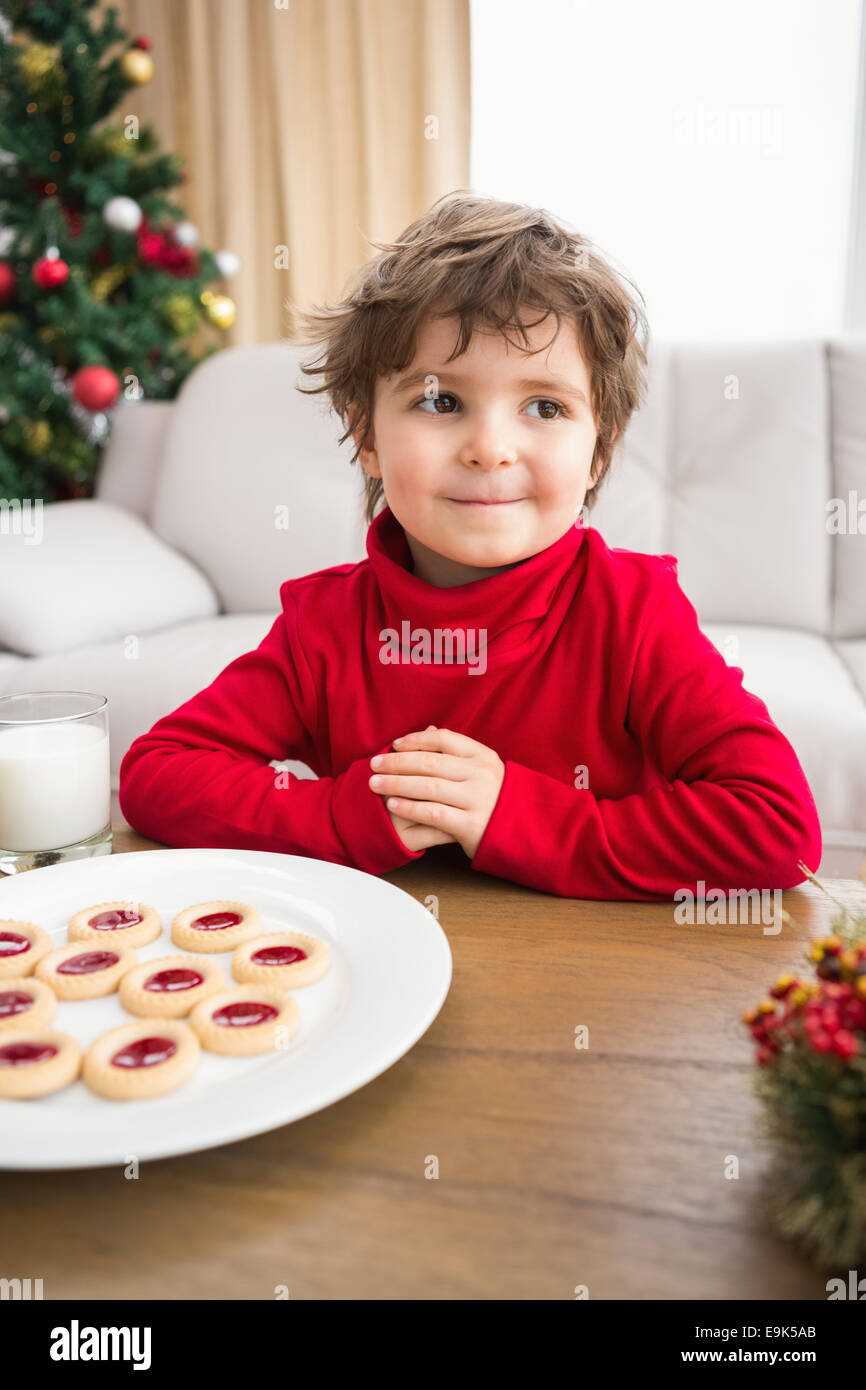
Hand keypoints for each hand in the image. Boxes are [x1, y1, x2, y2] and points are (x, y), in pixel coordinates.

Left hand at [369, 725, 504, 858]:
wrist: (522, 830)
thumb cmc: (492, 796)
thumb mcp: (480, 768)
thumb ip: (455, 750)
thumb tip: (426, 729)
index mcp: (482, 756)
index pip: (443, 739)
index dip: (415, 740)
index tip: (394, 745)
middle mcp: (481, 774)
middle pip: (431, 762)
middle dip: (397, 762)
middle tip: (374, 764)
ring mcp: (478, 799)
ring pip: (429, 787)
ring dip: (397, 784)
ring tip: (375, 784)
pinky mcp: (471, 824)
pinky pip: (434, 813)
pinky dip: (410, 808)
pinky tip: (393, 805)